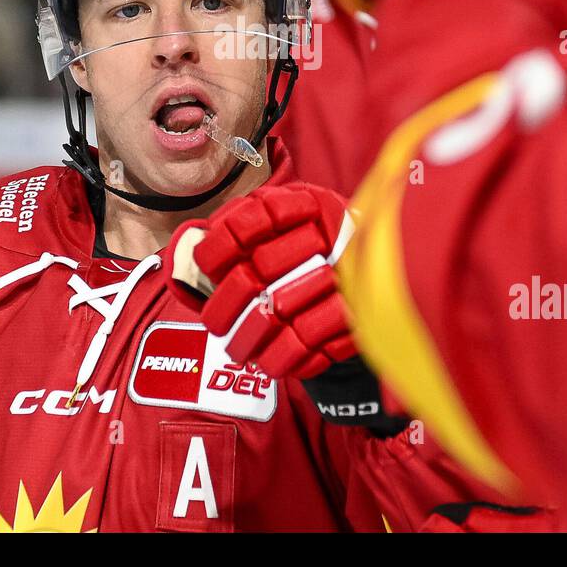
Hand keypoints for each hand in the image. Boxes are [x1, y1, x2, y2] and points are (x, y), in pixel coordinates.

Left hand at [164, 182, 355, 379]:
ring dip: (250, 335)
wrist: (376, 275)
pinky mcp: (361, 309)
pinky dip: (284, 355)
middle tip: (214, 324)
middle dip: (229, 301)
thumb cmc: (309, 254)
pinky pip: (312, 337)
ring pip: (284, 306)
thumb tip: (190, 256)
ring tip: (235, 351)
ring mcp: (349, 270)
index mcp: (307, 202)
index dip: (221, 244)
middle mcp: (331, 229)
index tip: (204, 266)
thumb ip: (239, 232)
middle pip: (263, 266)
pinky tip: (268, 363)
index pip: (254, 218)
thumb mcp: (280, 228)